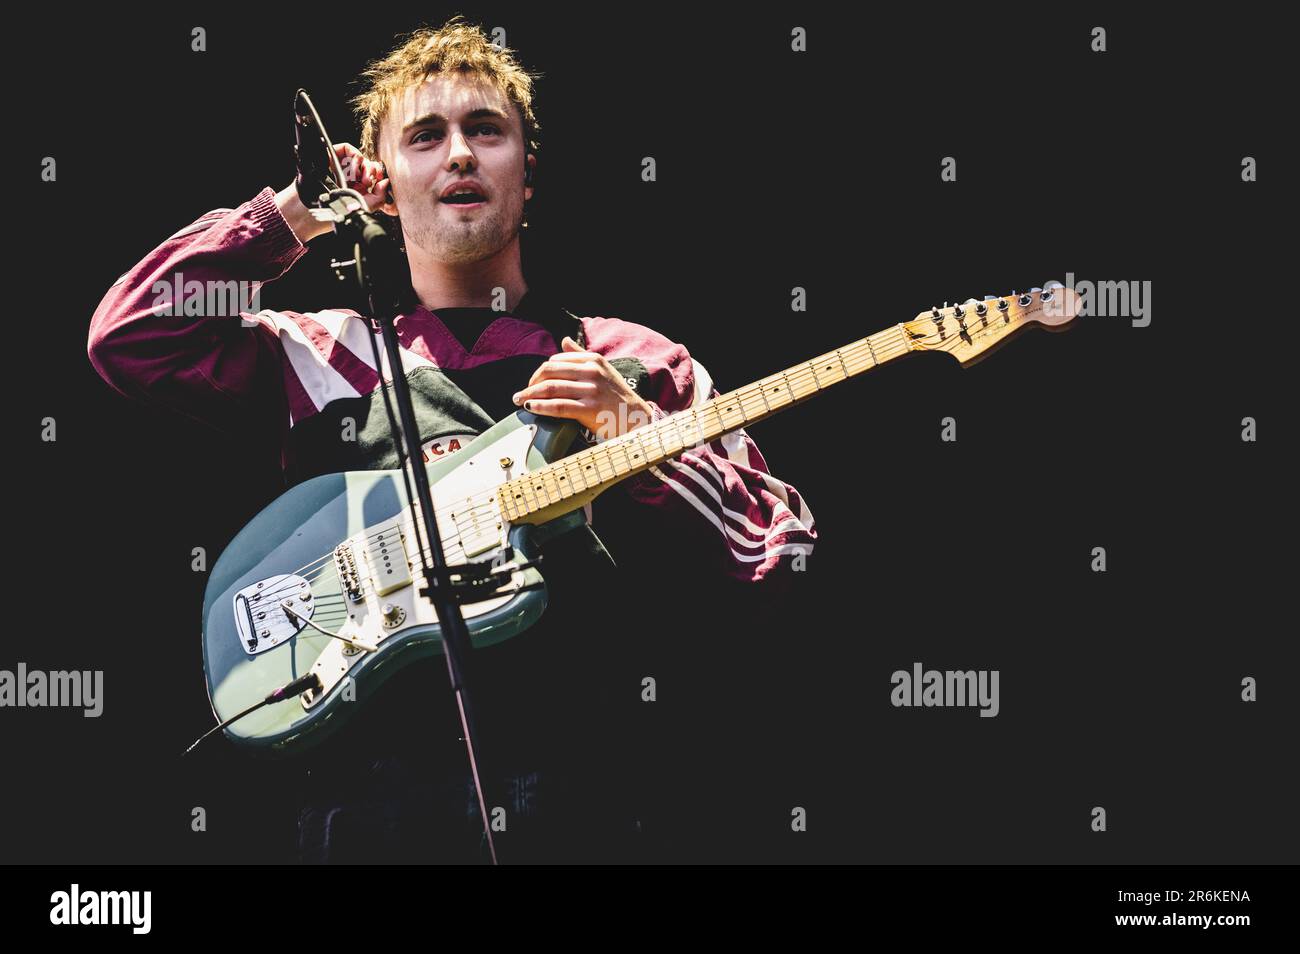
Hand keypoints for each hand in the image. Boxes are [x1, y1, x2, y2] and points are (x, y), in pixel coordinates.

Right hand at [276, 143, 394, 243]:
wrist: (318, 209)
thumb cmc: (338, 211)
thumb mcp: (364, 207)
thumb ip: (379, 197)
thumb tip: (385, 182)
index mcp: (359, 187)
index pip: (373, 175)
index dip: (378, 175)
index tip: (380, 180)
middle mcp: (351, 176)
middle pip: (367, 164)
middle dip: (371, 171)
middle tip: (367, 181)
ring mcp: (341, 167)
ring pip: (358, 156)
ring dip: (362, 164)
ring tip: (358, 177)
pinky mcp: (332, 157)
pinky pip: (346, 148)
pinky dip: (353, 154)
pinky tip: (353, 167)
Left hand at [513, 337, 655, 438]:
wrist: (636, 418)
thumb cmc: (617, 396)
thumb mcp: (603, 369)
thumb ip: (581, 354)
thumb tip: (563, 340)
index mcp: (593, 360)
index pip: (557, 360)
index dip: (540, 371)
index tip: (533, 382)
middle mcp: (592, 371)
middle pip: (550, 371)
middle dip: (531, 382)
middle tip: (522, 392)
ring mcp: (591, 390)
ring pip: (551, 388)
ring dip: (529, 394)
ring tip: (519, 400)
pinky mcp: (590, 408)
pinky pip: (558, 405)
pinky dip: (540, 406)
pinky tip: (530, 408)